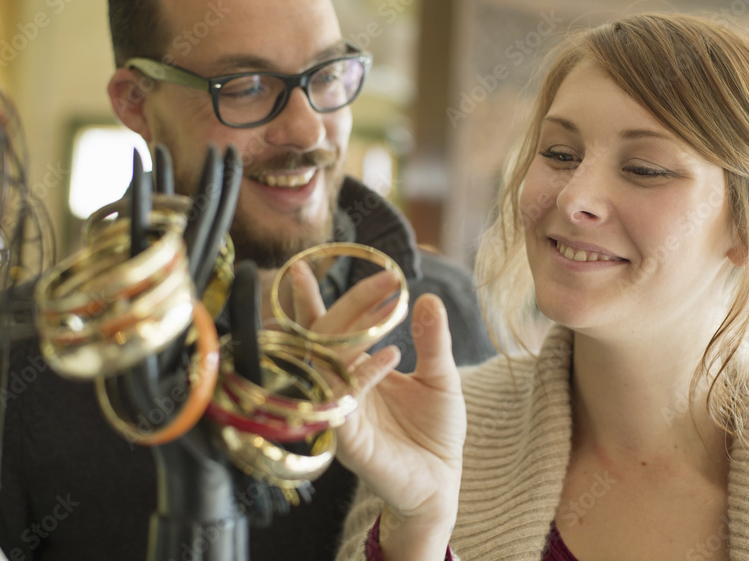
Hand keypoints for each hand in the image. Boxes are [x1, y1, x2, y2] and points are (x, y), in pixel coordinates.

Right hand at [289, 263, 464, 557]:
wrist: (441, 482)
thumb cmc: (435, 431)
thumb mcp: (440, 377)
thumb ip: (432, 340)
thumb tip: (427, 297)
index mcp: (354, 371)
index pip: (326, 330)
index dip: (313, 299)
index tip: (306, 266)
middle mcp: (339, 389)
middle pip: (323, 339)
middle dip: (346, 303)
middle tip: (382, 279)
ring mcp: (340, 414)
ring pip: (326, 365)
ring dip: (352, 331)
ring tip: (386, 302)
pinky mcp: (349, 441)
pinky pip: (345, 401)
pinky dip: (365, 374)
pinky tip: (391, 354)